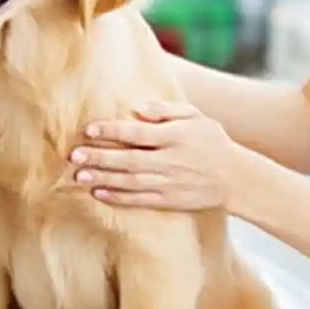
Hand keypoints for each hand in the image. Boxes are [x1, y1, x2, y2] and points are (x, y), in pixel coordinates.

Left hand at [69, 101, 242, 210]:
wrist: (236, 178)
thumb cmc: (212, 142)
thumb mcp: (196, 116)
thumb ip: (166, 109)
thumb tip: (138, 108)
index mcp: (175, 137)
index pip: (137, 133)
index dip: (111, 131)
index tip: (88, 129)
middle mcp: (170, 160)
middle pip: (128, 160)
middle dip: (99, 157)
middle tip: (74, 155)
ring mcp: (169, 182)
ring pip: (129, 182)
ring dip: (103, 178)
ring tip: (79, 175)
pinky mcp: (169, 200)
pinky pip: (139, 200)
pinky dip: (118, 198)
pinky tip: (99, 193)